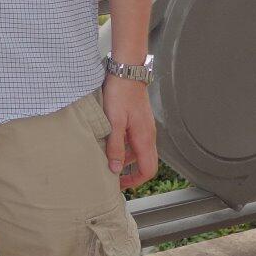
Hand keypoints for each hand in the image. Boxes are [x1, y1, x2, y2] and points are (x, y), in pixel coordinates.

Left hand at [101, 75, 157, 190]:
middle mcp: (148, 135)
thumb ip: (115, 146)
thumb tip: (115, 169)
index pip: (148, 170)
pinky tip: (109, 141)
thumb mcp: (113, 122)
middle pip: (145, 162)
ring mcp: (144, 127)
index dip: (135, 181)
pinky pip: (134, 139)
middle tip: (111, 176)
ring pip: (138, 151)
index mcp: (144, 139)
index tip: (120, 184)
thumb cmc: (120, 94)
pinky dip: (124, 145)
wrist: (127, 71)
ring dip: (125, 158)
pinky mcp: (139, 120)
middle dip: (130, 172)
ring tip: (106, 159)